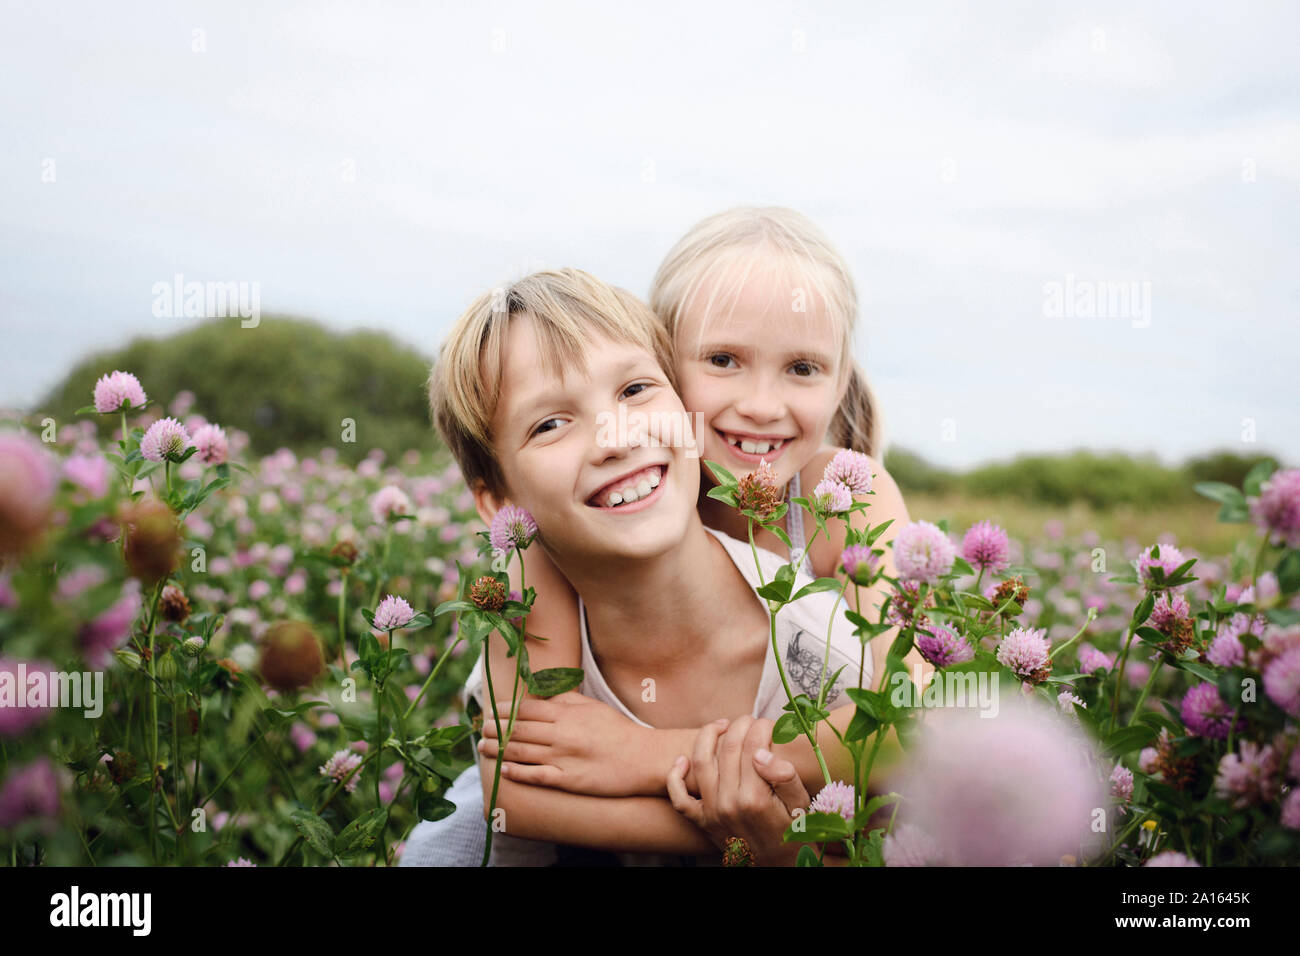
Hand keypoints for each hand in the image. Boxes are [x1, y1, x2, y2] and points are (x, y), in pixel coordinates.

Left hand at [477, 691, 654, 796]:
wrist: (642, 758)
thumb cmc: (617, 730)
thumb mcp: (592, 706)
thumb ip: (565, 699)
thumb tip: (541, 694)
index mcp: (567, 713)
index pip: (526, 709)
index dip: (504, 710)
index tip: (490, 711)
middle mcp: (561, 734)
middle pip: (518, 730)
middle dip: (495, 729)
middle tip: (480, 729)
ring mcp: (563, 758)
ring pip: (521, 752)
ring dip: (498, 749)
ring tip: (483, 747)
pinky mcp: (568, 780)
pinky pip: (536, 776)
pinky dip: (516, 772)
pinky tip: (503, 769)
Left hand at [665, 715, 810, 865]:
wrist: (779, 866)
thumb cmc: (794, 833)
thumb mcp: (800, 806)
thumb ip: (784, 778)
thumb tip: (760, 752)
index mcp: (755, 798)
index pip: (752, 746)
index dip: (762, 727)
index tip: (770, 724)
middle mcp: (728, 803)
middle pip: (727, 748)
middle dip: (740, 725)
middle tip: (751, 721)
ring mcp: (711, 812)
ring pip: (700, 761)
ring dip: (709, 735)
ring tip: (724, 726)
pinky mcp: (701, 821)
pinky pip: (678, 798)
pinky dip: (675, 776)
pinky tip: (683, 760)